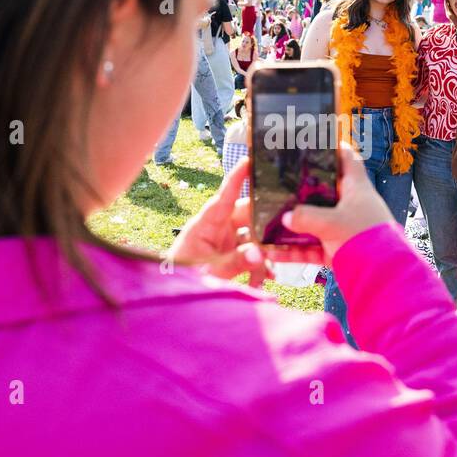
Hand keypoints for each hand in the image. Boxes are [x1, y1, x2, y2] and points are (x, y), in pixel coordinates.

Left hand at [167, 157, 271, 287]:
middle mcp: (217, 228)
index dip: (236, 178)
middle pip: (247, 215)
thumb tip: (259, 254)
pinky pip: (251, 254)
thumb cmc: (183, 277)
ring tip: (268, 273)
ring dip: (262, 255)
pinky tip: (265, 279)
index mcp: (205, 224)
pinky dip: (259, 266)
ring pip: (253, 238)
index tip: (249, 160)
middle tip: (281, 235)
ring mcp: (225, 241)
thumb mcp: (209, 271)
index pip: (223, 197)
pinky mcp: (231, 254)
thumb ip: (234, 262)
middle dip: (265, 227)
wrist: (175, 296)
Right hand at [282, 144, 393, 262]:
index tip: (318, 140)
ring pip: (316, 222)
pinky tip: (276, 254)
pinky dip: (296, 251)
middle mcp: (352, 206)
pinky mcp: (339, 250)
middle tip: (283, 183)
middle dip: (305, 190)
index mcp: (357, 189)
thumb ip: (307, 217)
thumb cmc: (364, 239)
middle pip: (326, 191)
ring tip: (272, 221)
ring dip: (296, 225)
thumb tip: (287, 218)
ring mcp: (345, 228)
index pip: (349, 159)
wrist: (382, 275)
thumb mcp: (332, 222)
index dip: (335, 147)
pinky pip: (313, 248)